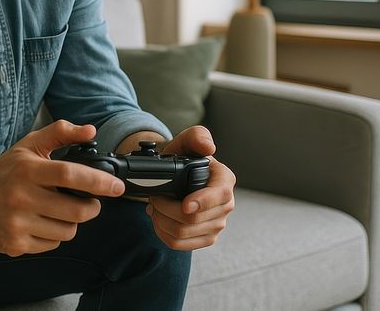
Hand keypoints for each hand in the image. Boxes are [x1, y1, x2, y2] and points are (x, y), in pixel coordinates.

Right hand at [0, 120, 125, 256]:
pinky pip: (51, 245)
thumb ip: (60, 133)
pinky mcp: (15, 245)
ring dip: (71, 222)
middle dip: (91, 208)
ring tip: (58, 211)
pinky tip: (40, 223)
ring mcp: (17, 224)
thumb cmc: (2, 171)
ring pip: (67, 232)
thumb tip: (90, 131)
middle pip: (76, 211)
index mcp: (26, 170)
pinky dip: (53, 236)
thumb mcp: (27, 146)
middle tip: (89, 202)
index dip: (98, 181)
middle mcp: (21, 197)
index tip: (117, 186)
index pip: (69, 174)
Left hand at [146, 126, 234, 250]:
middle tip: (154, 197)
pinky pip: (179, 244)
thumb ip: (197, 136)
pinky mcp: (205, 238)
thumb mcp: (187, 140)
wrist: (175, 174)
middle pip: (194, 219)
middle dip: (166, 208)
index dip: (202, 202)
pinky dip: (162, 233)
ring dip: (161, 220)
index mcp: (225, 180)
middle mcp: (225, 205)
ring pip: (183, 233)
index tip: (184, 204)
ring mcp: (216, 224)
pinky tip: (158, 219)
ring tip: (155, 206)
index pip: (220, 196)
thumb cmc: (183, 156)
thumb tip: (208, 148)